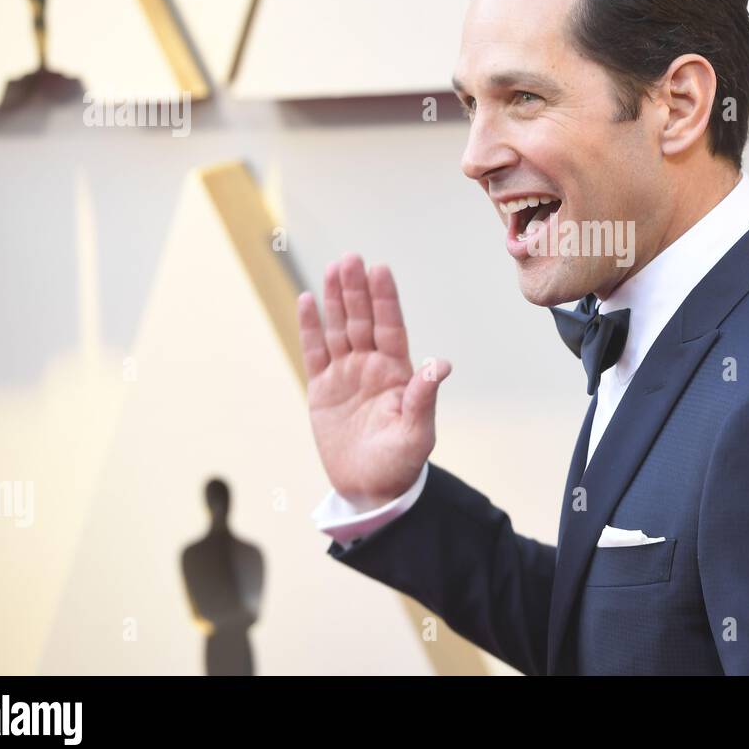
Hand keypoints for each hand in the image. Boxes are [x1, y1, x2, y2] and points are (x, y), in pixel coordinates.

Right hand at [297, 254, 451, 506]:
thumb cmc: (401, 462)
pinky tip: (306, 301)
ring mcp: (346, 374)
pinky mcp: (322, 388)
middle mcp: (371, 366)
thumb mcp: (417, 432)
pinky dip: (309, 327)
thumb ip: (424, 397)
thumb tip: (441, 365)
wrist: (370, 489)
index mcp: (397, 373)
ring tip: (332, 268)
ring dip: (335, 299)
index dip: (385, 299)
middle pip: (362, 320)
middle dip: (356, 290)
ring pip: (339, 329)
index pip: (390, 327)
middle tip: (350, 258)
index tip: (380, 269)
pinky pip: (314, 352)